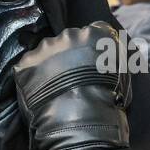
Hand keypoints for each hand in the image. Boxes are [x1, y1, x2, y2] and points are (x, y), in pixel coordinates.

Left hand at [12, 22, 131, 149]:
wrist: (81, 117)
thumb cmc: (108, 98)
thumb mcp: (123, 71)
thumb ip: (113, 56)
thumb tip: (107, 53)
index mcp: (96, 33)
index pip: (93, 32)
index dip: (90, 48)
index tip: (89, 62)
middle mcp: (69, 34)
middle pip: (66, 40)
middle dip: (67, 55)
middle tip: (70, 78)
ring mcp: (45, 48)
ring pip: (45, 52)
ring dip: (48, 65)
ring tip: (53, 87)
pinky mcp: (26, 64)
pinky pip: (27, 67)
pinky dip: (31, 78)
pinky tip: (39, 92)